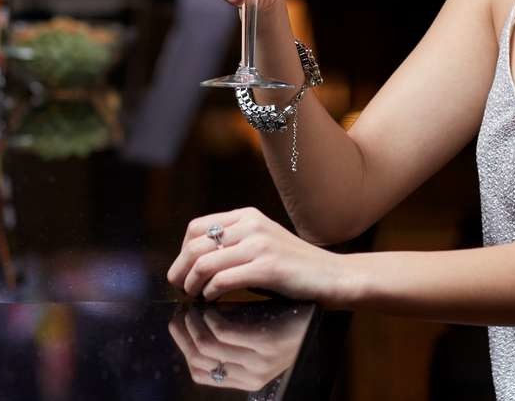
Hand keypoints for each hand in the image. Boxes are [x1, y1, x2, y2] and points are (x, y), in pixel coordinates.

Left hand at [166, 206, 353, 303]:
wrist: (333, 276)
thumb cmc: (295, 267)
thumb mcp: (262, 244)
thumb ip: (234, 245)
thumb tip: (194, 262)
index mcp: (247, 216)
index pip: (196, 228)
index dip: (182, 252)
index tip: (183, 271)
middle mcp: (251, 225)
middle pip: (195, 246)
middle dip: (181, 271)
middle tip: (181, 288)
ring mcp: (260, 245)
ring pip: (205, 263)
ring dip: (193, 284)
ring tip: (196, 296)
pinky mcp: (268, 268)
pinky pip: (223, 280)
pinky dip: (211, 293)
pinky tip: (213, 299)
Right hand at [166, 303, 311, 391]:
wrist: (331, 291)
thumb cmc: (295, 313)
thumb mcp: (263, 336)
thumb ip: (234, 336)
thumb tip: (199, 319)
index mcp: (249, 379)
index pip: (201, 372)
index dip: (183, 346)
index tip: (177, 323)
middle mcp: (253, 374)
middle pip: (200, 358)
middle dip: (183, 332)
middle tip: (181, 306)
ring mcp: (261, 361)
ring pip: (208, 345)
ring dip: (194, 321)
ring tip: (194, 297)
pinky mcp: (268, 341)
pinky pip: (225, 332)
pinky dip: (212, 317)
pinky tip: (213, 294)